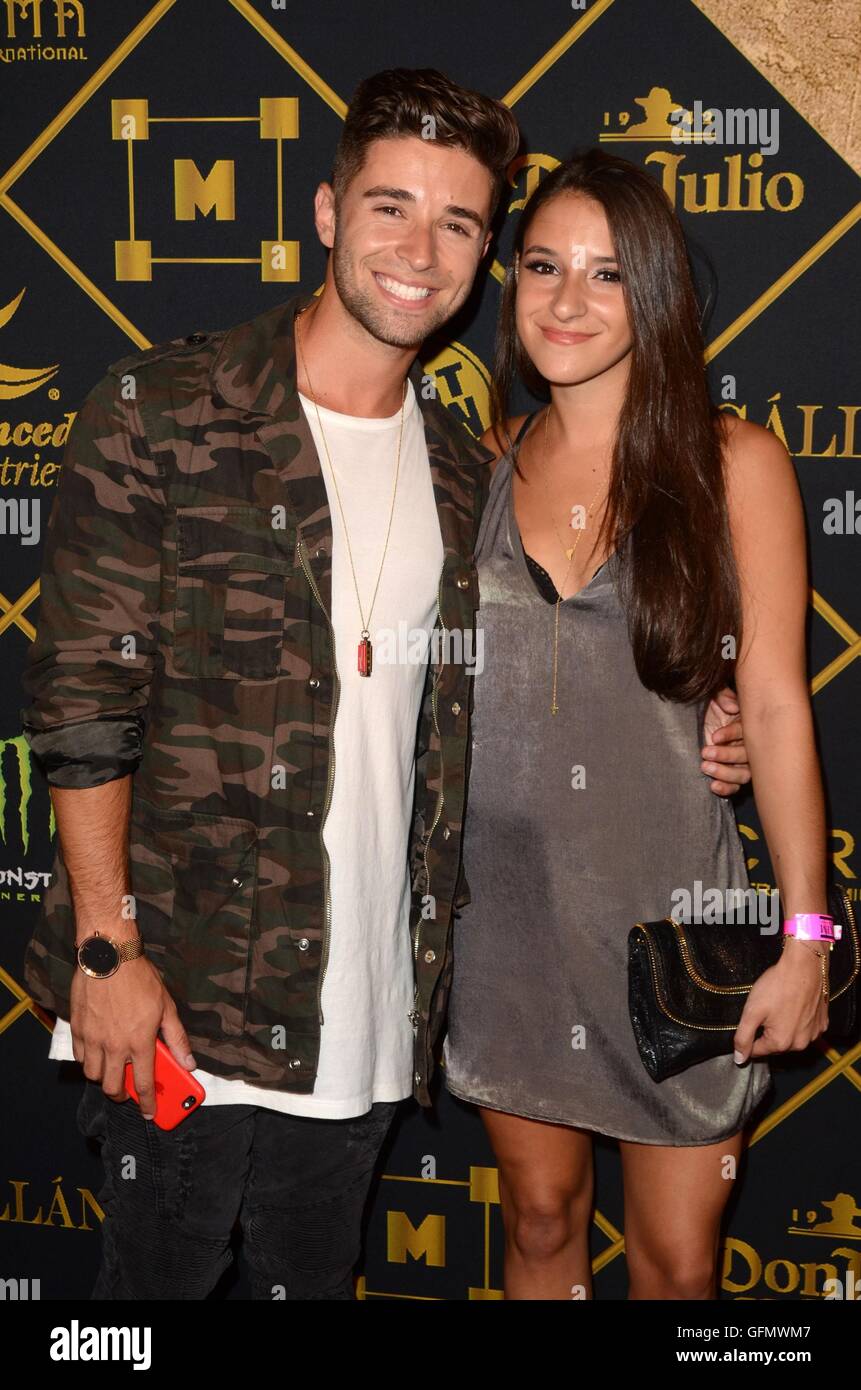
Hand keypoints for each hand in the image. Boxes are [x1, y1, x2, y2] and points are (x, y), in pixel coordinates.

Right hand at [70, 947, 196, 1117]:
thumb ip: (177, 1039)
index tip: (150, 1113)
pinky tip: (97, 1054)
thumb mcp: (167, 1007)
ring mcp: (93, 1039)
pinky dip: (88, 1062)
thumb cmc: (140, 979)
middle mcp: (114, 1046)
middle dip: (122, 1097)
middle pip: (113, 1088)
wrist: (109, 955)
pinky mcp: (79, 1029)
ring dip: (104, 1079)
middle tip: (128, 1093)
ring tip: (113, 1070)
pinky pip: (80, 1057)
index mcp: (139, 1042)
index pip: (144, 1085)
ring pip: (93, 1075)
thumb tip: (189, 1062)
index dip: (147, 1104)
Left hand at [701, 685, 750, 796]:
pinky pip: (735, 786)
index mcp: (746, 725)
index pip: (746, 731)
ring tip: (705, 767)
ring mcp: (741, 762)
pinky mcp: (730, 774)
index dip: (731, 734)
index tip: (715, 736)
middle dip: (726, 755)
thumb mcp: (713, 696)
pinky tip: (713, 786)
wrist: (694, 723)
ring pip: (743, 774)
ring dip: (726, 773)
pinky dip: (726, 788)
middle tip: (706, 752)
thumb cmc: (709, 708)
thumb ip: (723, 696)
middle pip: (747, 756)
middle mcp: (748, 745)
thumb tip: (732, 707)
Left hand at [733, 937, 828, 1061]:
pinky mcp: (822, 1022)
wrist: (803, 966)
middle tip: (765, 1010)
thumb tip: (740, 1058)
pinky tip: (794, 1006)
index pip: (757, 1051)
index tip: (751, 1021)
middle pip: (775, 1045)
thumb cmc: (777, 986)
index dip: (749, 1037)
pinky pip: (805, 1028)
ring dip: (784, 1027)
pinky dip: (799, 1021)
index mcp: (781, 1043)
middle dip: (767, 1031)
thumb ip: (743, 1037)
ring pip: (791, 1037)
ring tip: (780, 1006)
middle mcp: (800, 1043)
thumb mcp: (751, 1011)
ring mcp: (814, 1033)